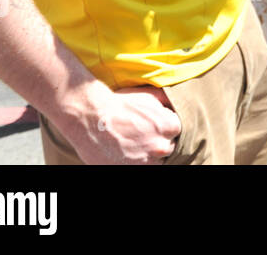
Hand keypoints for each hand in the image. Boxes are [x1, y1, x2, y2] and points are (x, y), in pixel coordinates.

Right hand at [61, 84, 180, 164]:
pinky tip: (123, 153)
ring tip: (130, 145)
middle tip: (139, 135)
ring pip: (153, 162)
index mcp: (170, 127)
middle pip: (165, 148)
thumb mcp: (148, 96)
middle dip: (155, 142)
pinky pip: (138, 168)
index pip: (175, 132)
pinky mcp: (129, 170)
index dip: (162, 128)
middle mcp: (161, 147)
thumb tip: (173, 106)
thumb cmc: (119, 104)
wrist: (91, 116)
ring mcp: (145, 162)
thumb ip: (166, 102)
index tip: (151, 126)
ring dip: (145, 155)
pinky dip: (132, 163)